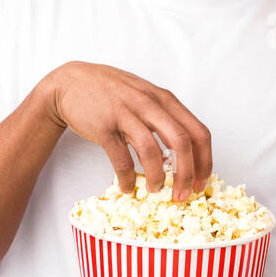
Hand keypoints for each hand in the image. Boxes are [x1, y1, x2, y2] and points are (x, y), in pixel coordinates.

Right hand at [48, 61, 211, 200]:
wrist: (71, 82)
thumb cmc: (111, 92)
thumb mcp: (145, 95)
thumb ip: (165, 117)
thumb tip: (186, 153)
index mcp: (165, 99)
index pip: (198, 132)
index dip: (204, 161)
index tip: (201, 182)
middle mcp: (149, 104)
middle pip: (181, 142)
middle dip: (186, 174)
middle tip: (182, 195)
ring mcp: (126, 114)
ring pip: (152, 151)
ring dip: (157, 177)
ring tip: (155, 190)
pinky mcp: (104, 127)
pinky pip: (121, 159)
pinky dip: (126, 178)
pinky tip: (127, 187)